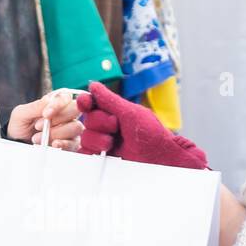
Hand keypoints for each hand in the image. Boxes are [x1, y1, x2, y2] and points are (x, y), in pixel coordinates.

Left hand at [6, 89, 83, 148]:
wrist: (18, 144)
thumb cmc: (20, 125)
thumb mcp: (21, 114)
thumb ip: (35, 106)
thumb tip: (48, 101)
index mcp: (55, 102)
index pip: (66, 96)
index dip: (58, 104)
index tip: (45, 114)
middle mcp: (66, 114)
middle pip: (75, 110)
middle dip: (57, 119)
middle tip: (38, 126)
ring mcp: (70, 128)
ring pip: (76, 127)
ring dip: (56, 133)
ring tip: (38, 138)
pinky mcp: (71, 143)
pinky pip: (74, 142)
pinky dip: (64, 144)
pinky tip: (53, 144)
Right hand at [76, 81, 208, 168]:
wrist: (160, 160)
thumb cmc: (153, 135)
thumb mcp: (131, 113)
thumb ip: (110, 100)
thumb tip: (93, 86)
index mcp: (115, 113)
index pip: (94, 104)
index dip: (86, 102)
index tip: (86, 102)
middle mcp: (108, 127)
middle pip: (88, 120)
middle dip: (100, 122)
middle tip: (116, 126)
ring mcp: (105, 143)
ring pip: (86, 137)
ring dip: (98, 139)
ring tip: (113, 143)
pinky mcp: (102, 160)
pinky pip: (85, 154)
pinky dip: (89, 152)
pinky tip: (101, 151)